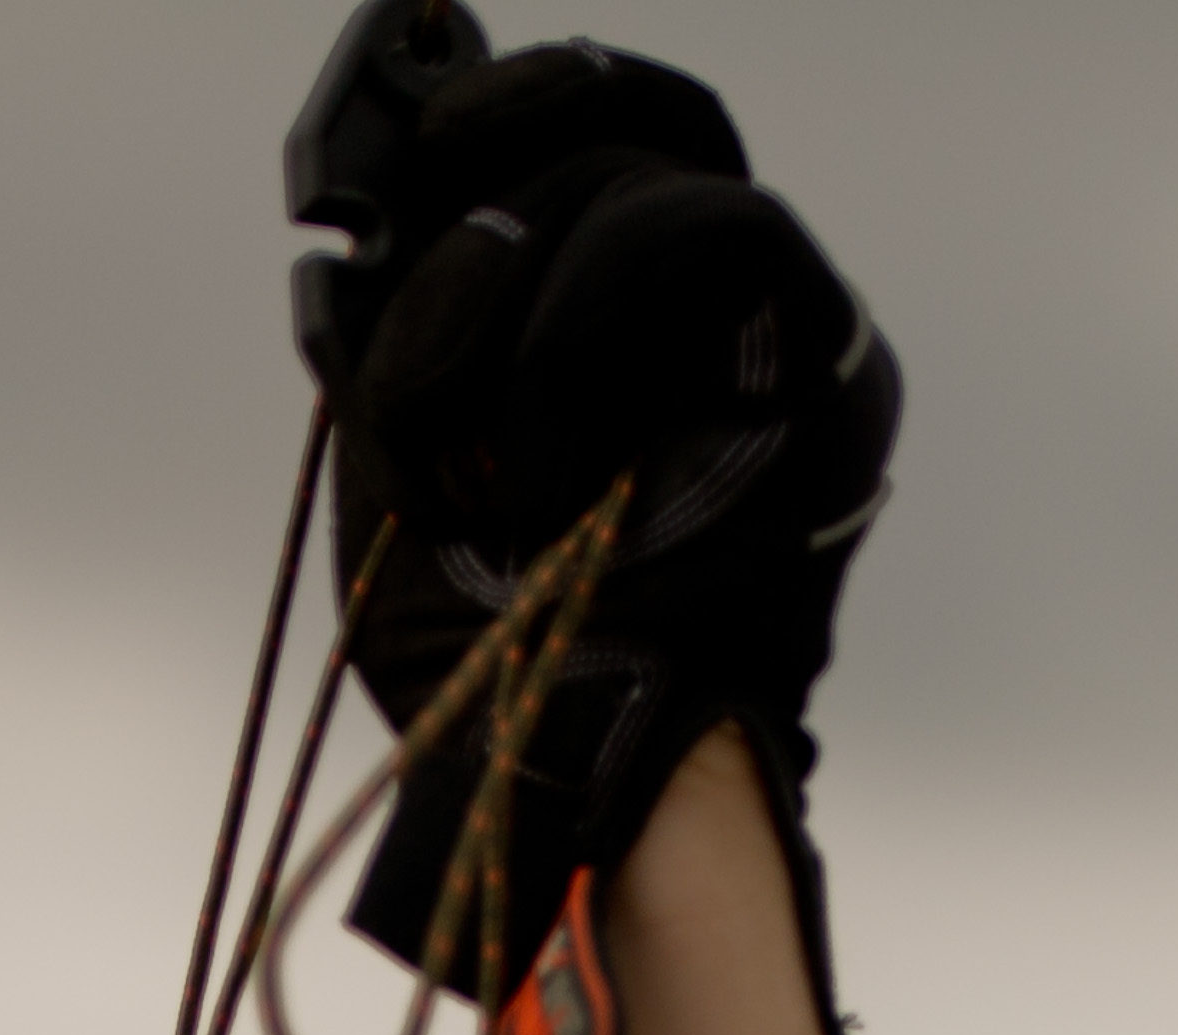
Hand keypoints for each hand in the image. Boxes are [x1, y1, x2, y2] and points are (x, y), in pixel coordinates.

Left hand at [286, 11, 897, 1031]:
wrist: (575, 783)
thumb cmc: (496, 661)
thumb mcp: (405, 459)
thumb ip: (399, 329)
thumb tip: (356, 218)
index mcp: (623, 324)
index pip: (584, 137)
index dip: (492, 107)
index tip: (383, 143)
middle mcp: (717, 306)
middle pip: (621, 116)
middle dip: (483, 151)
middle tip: (395, 241)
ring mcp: (778, 324)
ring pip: (641, 170)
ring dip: (499, 287)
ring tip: (458, 440)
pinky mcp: (821, 358)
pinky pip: (699, 234)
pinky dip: (574, 331)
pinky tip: (533, 459)